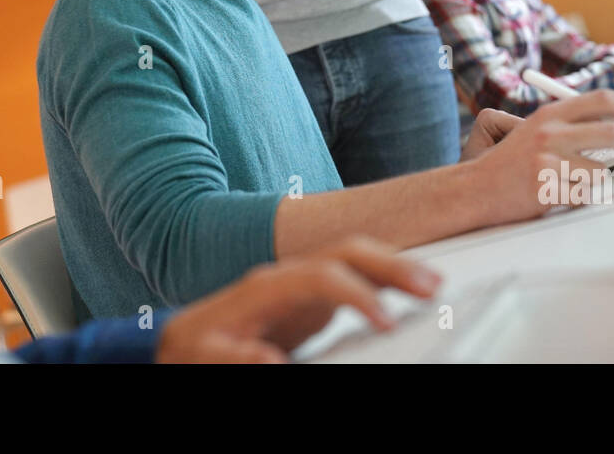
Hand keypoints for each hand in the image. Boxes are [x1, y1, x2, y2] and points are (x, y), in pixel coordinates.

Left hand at [155, 237, 441, 362]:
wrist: (180, 340)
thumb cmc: (193, 349)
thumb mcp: (204, 357)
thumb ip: (233, 358)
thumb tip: (269, 361)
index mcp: (265, 286)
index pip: (321, 276)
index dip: (356, 294)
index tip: (386, 321)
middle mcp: (287, 274)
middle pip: (346, 252)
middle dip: (390, 265)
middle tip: (431, 286)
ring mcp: (300, 280)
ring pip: (355, 257)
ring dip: (394, 266)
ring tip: (433, 284)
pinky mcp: (310, 295)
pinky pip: (354, 275)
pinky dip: (384, 279)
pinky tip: (410, 292)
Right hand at [464, 91, 613, 224]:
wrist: (476, 188)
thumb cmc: (511, 163)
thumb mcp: (537, 130)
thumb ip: (574, 125)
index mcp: (549, 114)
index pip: (601, 99)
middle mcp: (550, 131)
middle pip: (612, 131)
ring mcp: (548, 159)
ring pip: (602, 170)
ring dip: (603, 180)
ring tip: (583, 183)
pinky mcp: (547, 187)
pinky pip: (585, 195)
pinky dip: (583, 199)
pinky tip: (563, 196)